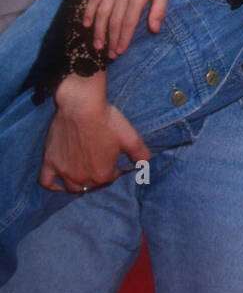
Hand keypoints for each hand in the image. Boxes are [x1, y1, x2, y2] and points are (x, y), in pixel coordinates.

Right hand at [40, 76, 150, 192]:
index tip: (115, 159)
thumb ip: (142, 155)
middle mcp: (83, 177)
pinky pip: (46, 182)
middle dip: (98, 177)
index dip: (115, 169)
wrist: (82, 105)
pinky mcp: (50, 162)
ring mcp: (64, 171)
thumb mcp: (131, 138)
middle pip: (92, 185)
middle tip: (99, 163)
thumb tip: (146, 165)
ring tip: (84, 173)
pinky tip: (58, 185)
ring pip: (72, 186)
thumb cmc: (107, 120)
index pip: (111, 179)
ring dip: (79, 184)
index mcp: (103, 175)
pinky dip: (52, 186)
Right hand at [84, 0, 172, 57]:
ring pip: (101, 11)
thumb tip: (154, 30)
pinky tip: (85, 24)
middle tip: (110, 55)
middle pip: (114, 20)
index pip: (128, 22)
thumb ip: (158, 10)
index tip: (120, 51)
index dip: (123, 38)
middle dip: (111, 39)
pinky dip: (88, 11)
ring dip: (98, 30)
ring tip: (97, 45)